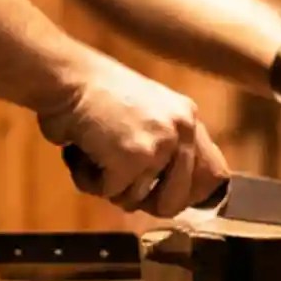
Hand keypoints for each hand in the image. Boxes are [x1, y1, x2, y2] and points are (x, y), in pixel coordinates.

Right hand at [39, 51, 229, 216]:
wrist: (66, 77)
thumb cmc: (92, 92)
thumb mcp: (143, 110)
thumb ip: (163, 141)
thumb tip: (172, 192)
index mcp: (186, 116)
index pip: (213, 174)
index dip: (188, 194)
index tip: (165, 198)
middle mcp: (180, 130)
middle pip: (178, 200)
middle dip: (146, 203)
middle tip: (119, 186)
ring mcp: (158, 145)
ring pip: (136, 199)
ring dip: (108, 185)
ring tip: (92, 154)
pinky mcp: (131, 159)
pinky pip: (110, 192)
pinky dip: (88, 179)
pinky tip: (80, 153)